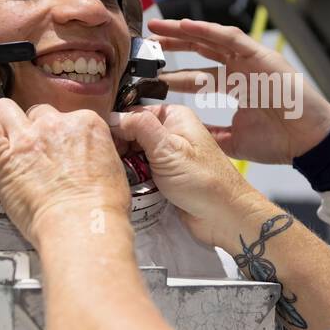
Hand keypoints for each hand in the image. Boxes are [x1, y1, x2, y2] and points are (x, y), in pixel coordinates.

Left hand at [0, 99, 130, 244]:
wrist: (81, 223)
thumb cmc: (99, 206)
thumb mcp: (112, 168)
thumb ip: (93, 153)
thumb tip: (85, 157)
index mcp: (86, 124)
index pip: (66, 116)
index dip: (60, 134)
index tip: (58, 148)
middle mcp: (55, 124)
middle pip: (37, 112)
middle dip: (34, 128)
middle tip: (34, 149)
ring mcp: (27, 137)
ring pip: (5, 108)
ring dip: (5, 121)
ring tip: (5, 140)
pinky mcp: (3, 155)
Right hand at [110, 103, 270, 247]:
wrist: (224, 217)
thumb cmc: (206, 183)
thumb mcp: (169, 150)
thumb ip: (140, 128)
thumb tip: (113, 117)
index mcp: (174, 117)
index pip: (132, 112)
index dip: (116, 126)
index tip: (105, 142)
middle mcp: (170, 133)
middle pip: (129, 134)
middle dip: (119, 149)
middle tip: (115, 164)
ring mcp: (166, 156)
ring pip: (132, 155)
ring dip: (125, 167)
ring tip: (123, 176)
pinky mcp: (163, 176)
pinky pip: (139, 172)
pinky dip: (132, 179)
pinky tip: (128, 186)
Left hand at [149, 18, 329, 163]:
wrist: (311, 143)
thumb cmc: (281, 140)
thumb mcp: (234, 141)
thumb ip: (211, 132)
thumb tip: (184, 134)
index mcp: (235, 85)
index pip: (197, 74)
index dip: (173, 74)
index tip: (148, 77)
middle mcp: (241, 69)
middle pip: (201, 50)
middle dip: (174, 45)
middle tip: (147, 43)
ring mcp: (252, 61)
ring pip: (212, 38)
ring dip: (185, 31)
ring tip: (160, 28)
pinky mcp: (263, 56)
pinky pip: (232, 38)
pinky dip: (209, 30)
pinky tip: (187, 25)